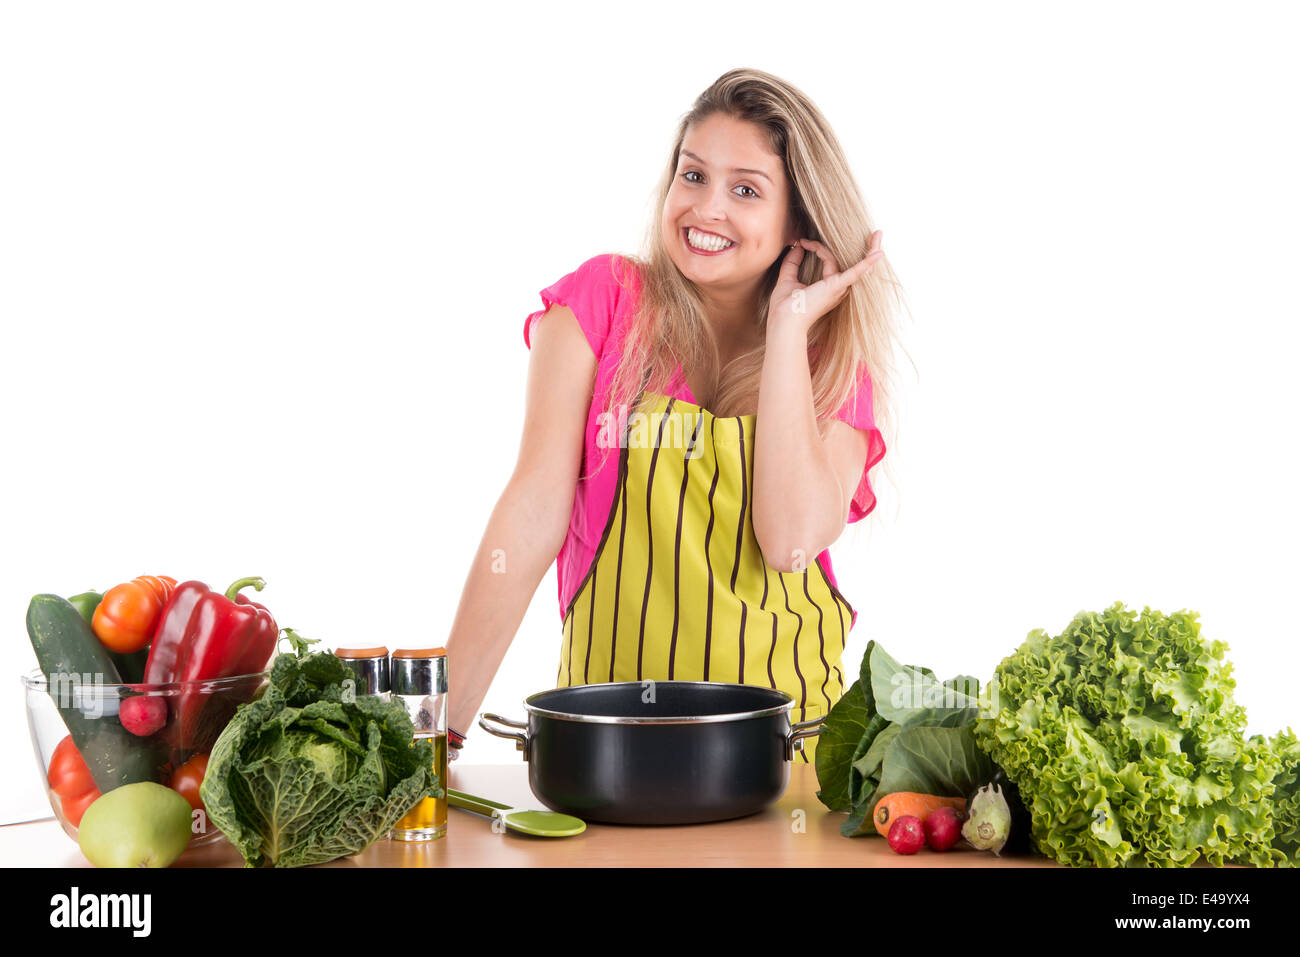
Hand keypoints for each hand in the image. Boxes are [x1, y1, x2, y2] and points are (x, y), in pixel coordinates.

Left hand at [767, 230, 883, 336]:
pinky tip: (878, 254)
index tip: (802, 242)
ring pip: (857, 265)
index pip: (829, 260)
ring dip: (869, 250)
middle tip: (877, 233)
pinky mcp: (836, 286)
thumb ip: (792, 262)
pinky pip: (855, 273)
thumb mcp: (788, 279)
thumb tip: (798, 246)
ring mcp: (839, 288)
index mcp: (828, 287)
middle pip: (854, 264)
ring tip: (878, 234)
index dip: (816, 247)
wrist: (783, 320)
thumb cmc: (785, 307)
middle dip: (866, 249)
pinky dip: (866, 263)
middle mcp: (838, 288)